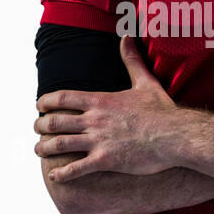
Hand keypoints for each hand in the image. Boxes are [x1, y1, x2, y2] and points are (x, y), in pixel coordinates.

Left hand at [34, 35, 180, 181]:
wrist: (176, 135)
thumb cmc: (162, 111)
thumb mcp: (145, 82)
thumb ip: (132, 60)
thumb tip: (127, 37)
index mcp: (101, 100)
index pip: (63, 98)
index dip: (46, 102)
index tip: (40, 106)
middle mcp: (95, 119)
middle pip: (55, 121)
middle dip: (41, 125)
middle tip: (37, 129)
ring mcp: (99, 140)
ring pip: (60, 144)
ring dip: (44, 148)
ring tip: (39, 150)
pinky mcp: (106, 160)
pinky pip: (76, 168)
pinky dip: (62, 173)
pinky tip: (54, 176)